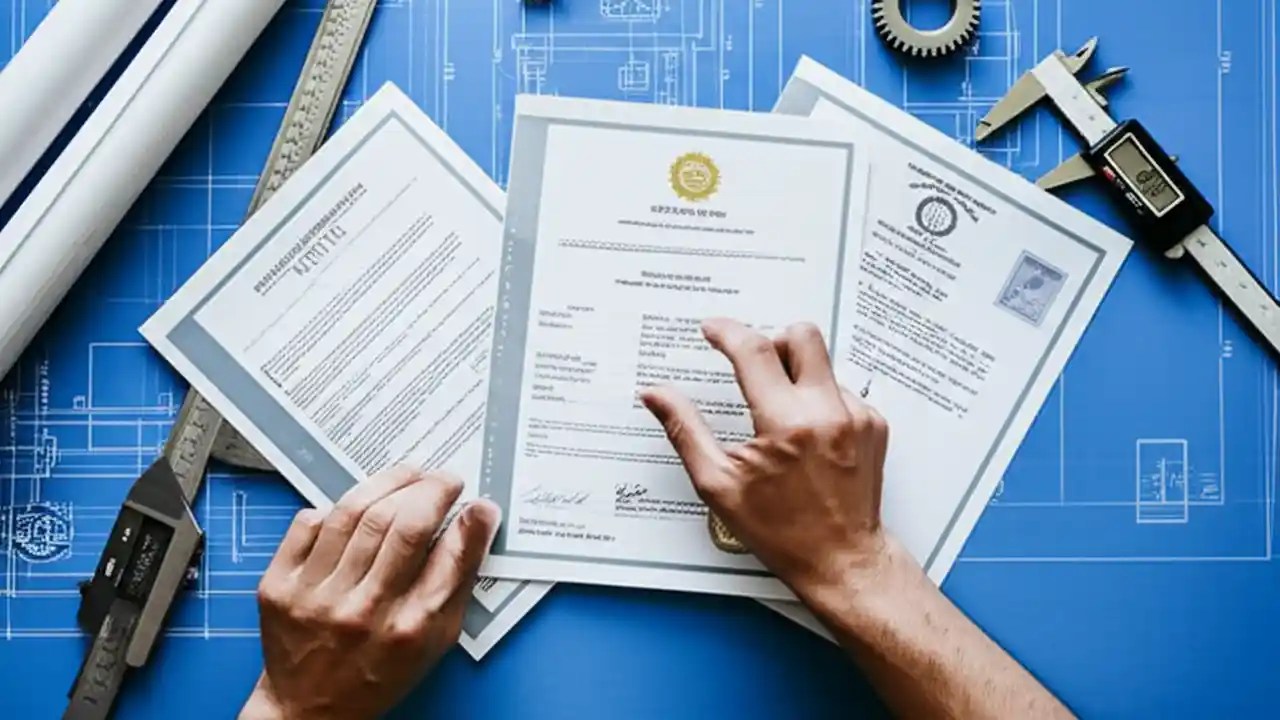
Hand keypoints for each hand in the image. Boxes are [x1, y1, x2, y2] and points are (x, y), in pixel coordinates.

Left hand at [240, 467, 500, 719]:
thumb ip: (459, 577)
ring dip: (388, 484)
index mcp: (408, 628)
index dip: (464, 516)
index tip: (473, 499)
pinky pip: (309, 524)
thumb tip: (478, 516)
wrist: (311, 708)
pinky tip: (356, 506)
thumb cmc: (380, 671)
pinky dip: (337, 506)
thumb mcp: (436, 637)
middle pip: (400, 524)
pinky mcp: (279, 587)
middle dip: (429, 489)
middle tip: (443, 479)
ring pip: (355, 514)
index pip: (444, 553)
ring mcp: (315, 597)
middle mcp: (361, 610)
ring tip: (408, 476)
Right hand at [640, 318, 893, 600]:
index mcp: (785, 423)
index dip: (726, 331)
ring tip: (779, 416)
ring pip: (823, 363)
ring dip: (795, 375)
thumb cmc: (781, 531)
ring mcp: (857, 416)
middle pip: (802, 335)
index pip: (753, 351)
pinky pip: (841, 391)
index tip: (712, 329)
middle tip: (754, 364)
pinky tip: (806, 436)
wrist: (841, 559)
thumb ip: (685, 430)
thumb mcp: (718, 484)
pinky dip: (819, 401)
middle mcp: (827, 412)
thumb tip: (656, 395)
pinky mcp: (874, 425)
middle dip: (772, 339)